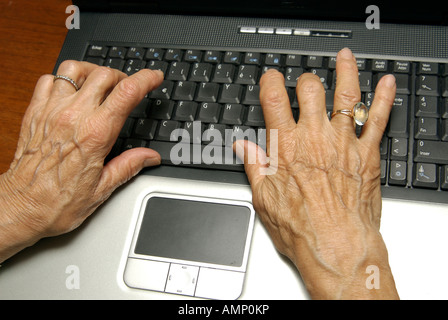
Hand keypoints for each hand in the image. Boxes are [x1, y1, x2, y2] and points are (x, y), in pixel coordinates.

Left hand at [0, 61, 162, 261]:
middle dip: (122, 76)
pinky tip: (71, 92)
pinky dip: (63, 79)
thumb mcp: (102, 189)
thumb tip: (150, 157)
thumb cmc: (57, 203)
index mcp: (95, 134)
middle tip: (128, 88)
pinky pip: (48, 79)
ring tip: (100, 84)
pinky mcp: (34, 112)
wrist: (20, 208)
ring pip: (74, 69)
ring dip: (92, 72)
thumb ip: (129, 166)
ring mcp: (51, 111)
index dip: (146, 79)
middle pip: (104, 74)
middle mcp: (73, 116)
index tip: (155, 77)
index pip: (127, 93)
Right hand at [234, 48, 398, 298]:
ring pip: (346, 96)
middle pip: (311, 90)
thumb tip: (243, 146)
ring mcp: (343, 143)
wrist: (336, 247)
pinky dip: (384, 99)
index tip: (271, 78)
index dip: (270, 82)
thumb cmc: (301, 228)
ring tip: (343, 58)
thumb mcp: (263, 199)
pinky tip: (386, 84)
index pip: (274, 99)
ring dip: (345, 73)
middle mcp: (314, 138)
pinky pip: (378, 120)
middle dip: (306, 80)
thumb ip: (253, 166)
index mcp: (286, 146)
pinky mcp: (366, 155)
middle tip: (305, 83)